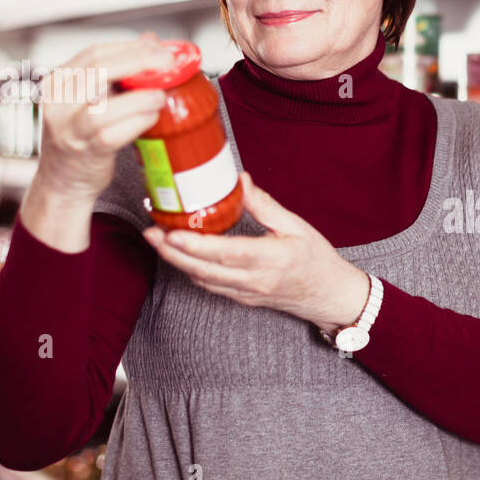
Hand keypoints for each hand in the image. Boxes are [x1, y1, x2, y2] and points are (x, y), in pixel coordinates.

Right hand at [34, 33, 176, 203]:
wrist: (64, 180)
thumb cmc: (82, 135)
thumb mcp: (94, 97)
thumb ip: (119, 71)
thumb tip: (150, 42)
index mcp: (58, 81)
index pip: (95, 53)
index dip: (130, 47)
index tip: (158, 47)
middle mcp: (57, 102)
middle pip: (98, 70)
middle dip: (138, 62)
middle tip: (167, 63)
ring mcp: (68, 128)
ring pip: (104, 107)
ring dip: (139, 98)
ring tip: (161, 95)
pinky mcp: (84, 151)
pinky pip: (112, 134)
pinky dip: (136, 123)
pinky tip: (152, 117)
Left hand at [142, 171, 370, 333]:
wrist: (329, 295)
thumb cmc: (317, 259)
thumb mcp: (297, 226)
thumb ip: (265, 205)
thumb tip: (240, 181)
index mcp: (274, 258)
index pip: (229, 253)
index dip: (197, 245)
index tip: (172, 232)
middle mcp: (257, 280)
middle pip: (206, 270)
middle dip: (173, 253)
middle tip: (150, 232)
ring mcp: (248, 292)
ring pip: (203, 280)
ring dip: (177, 262)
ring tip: (156, 240)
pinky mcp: (243, 298)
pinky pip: (210, 286)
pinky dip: (191, 270)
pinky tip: (179, 255)